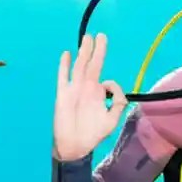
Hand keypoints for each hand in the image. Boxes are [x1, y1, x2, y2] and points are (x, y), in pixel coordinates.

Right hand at [54, 33, 128, 161]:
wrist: (74, 146)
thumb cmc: (92, 134)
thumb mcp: (112, 120)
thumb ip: (118, 103)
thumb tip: (113, 87)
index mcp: (98, 94)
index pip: (108, 81)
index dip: (112, 84)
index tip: (110, 92)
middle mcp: (86, 88)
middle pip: (92, 64)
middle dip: (96, 50)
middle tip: (100, 35)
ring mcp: (74, 89)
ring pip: (79, 66)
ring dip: (83, 52)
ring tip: (87, 38)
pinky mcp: (63, 94)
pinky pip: (63, 77)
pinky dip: (64, 66)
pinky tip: (66, 54)